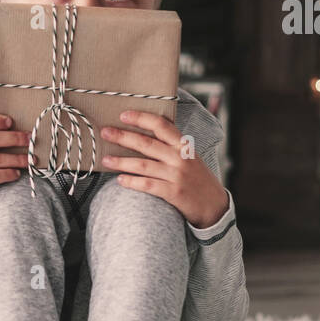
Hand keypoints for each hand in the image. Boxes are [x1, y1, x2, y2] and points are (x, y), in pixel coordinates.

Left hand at [99, 110, 228, 228]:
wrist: (215, 206)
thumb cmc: (197, 179)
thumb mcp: (189, 157)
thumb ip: (171, 146)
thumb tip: (141, 136)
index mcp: (183, 145)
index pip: (162, 125)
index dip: (141, 118)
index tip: (123, 115)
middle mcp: (180, 158)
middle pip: (147, 144)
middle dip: (123, 137)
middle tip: (105, 132)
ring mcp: (177, 175)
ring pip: (143, 165)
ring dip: (121, 162)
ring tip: (105, 160)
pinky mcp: (174, 193)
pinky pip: (148, 185)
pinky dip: (132, 182)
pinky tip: (120, 180)